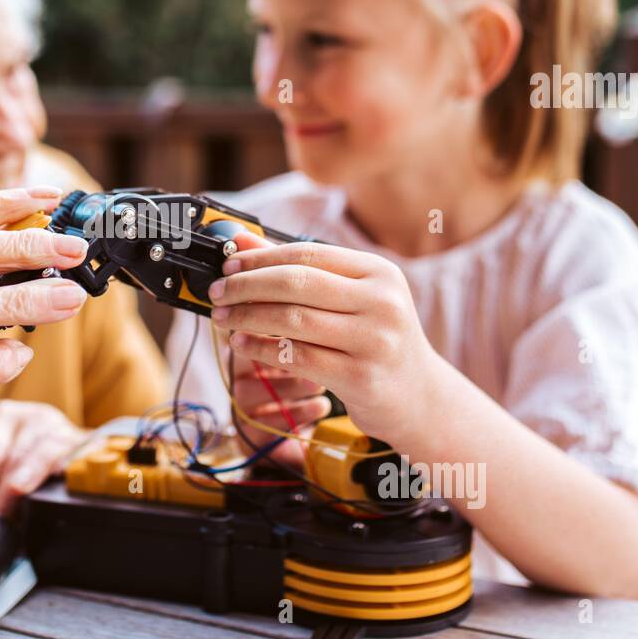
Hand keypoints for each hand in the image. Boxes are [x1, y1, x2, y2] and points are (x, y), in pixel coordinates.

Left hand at [0, 400, 86, 514]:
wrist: (60, 460)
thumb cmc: (14, 463)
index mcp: (2, 416)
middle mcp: (33, 415)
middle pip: (13, 456)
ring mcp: (62, 428)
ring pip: (42, 455)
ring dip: (25, 486)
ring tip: (12, 513)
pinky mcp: (85, 445)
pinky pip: (73, 458)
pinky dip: (60, 475)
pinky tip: (49, 492)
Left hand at [206, 232, 440, 448]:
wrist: (420, 397)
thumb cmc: (374, 340)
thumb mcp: (348, 299)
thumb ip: (298, 270)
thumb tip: (241, 241)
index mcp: (379, 272)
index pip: (308, 253)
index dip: (261, 257)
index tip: (228, 264)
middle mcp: (381, 301)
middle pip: (297, 283)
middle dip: (247, 286)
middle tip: (217, 292)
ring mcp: (374, 340)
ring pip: (293, 320)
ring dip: (247, 317)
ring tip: (222, 318)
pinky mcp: (361, 377)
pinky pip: (297, 357)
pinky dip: (261, 348)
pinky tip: (240, 344)